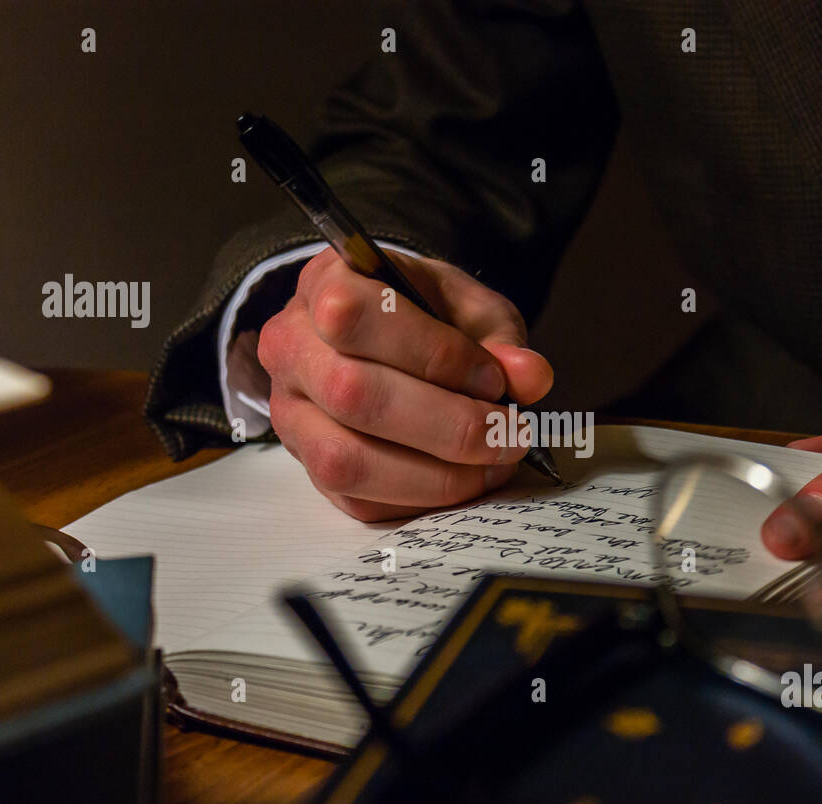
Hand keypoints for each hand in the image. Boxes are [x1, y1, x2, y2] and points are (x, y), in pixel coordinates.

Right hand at [257, 248, 552, 520]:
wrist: (382, 339)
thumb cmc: (426, 315)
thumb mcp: (468, 307)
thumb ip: (499, 337)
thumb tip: (531, 377)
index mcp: (325, 284)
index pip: (356, 316)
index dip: (434, 355)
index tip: (493, 379)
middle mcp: (291, 348)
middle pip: (353, 395)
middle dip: (449, 424)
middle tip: (509, 434)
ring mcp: (289, 413)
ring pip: (347, 459)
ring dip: (435, 474)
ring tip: (493, 464)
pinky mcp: (307, 466)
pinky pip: (357, 500)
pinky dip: (420, 500)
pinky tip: (463, 482)